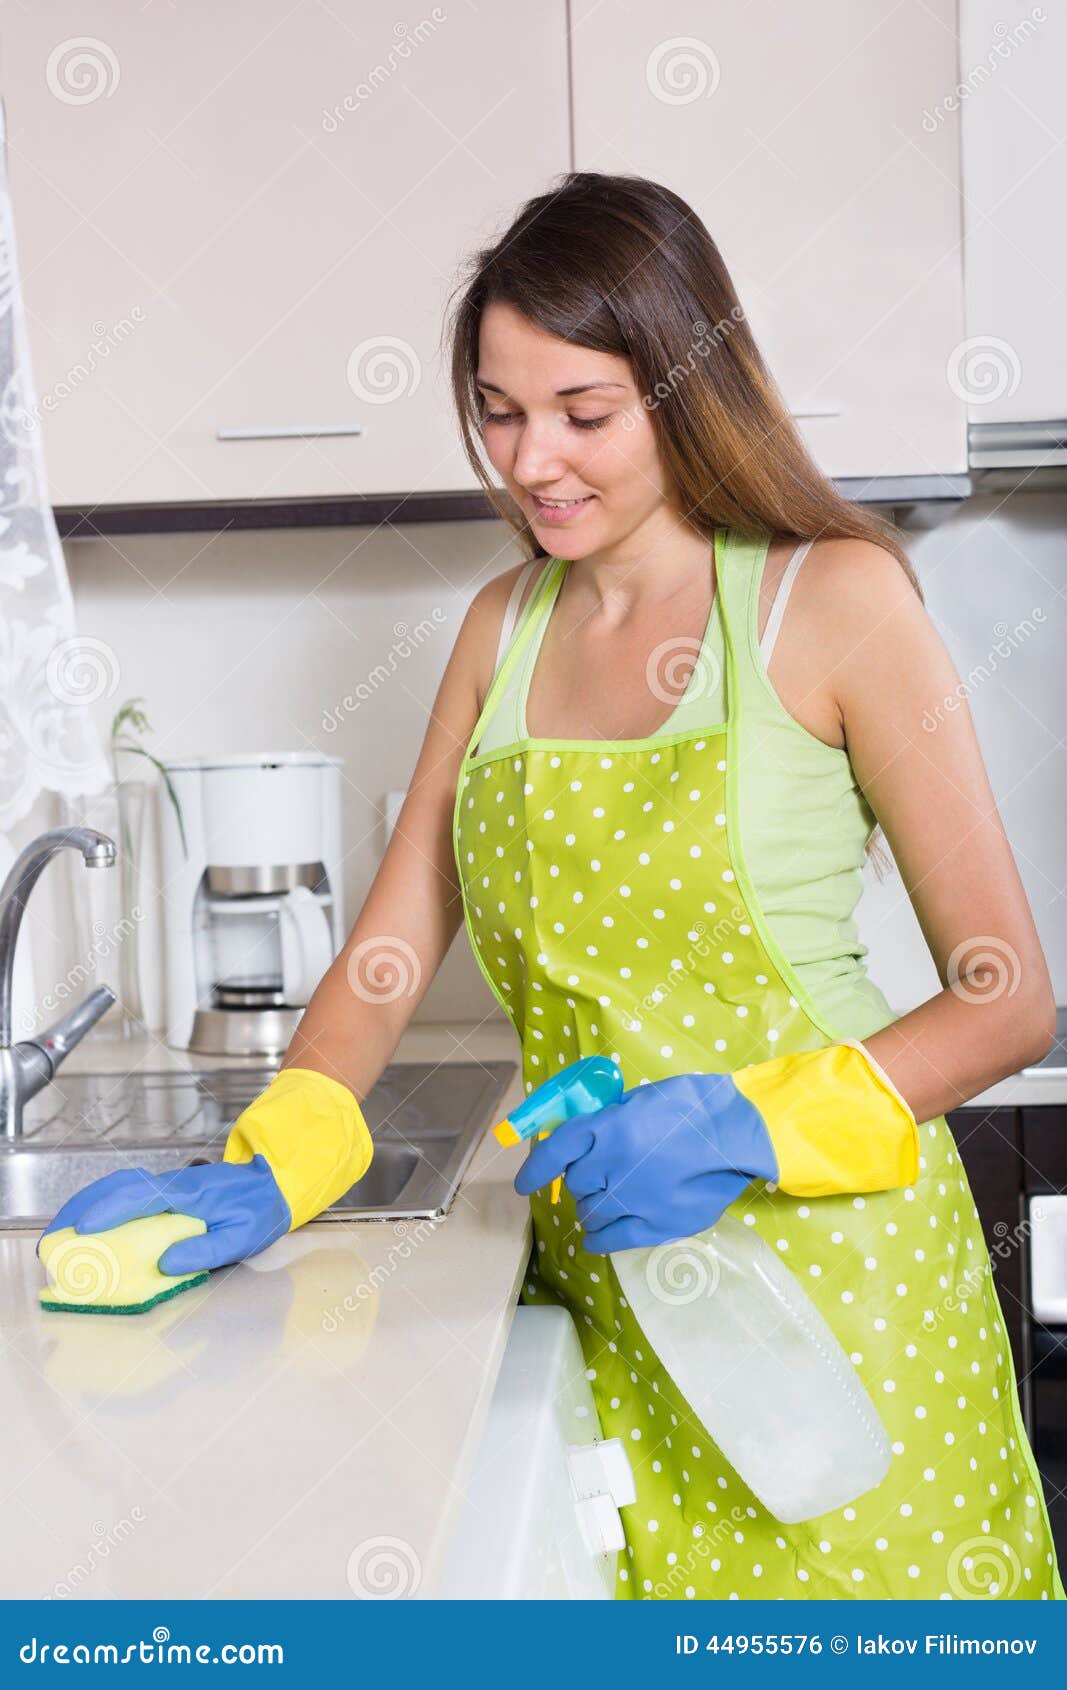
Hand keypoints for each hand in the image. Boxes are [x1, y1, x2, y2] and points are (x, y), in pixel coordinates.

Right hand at [38, 1155, 290, 1274]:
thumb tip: (165, 1263)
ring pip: (119, 1186)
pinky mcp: (166, 1191)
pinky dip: (103, 1205)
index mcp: (189, 1194)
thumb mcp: (241, 1239)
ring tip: (63, 1232)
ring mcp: (167, 1185)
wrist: (273, 1184)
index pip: (140, 1196)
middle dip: (83, 1208)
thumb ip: (205, 1251)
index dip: (109, 1211)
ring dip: (88, 1205)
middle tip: (56, 1236)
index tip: (85, 1229)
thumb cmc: (258, 1212)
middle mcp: (172, 1184)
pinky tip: (91, 1224)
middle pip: (119, 1186)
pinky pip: (127, 1193)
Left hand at [514, 1072, 777, 1252]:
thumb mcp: (641, 1099)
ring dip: (592, 1207)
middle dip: (582, 1180)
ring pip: (591, 1213)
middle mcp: (614, 1165)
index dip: (535, 1168)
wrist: (740, 1130)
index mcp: (608, 1128)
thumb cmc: (694, 1106)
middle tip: (598, 1175)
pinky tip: (599, 1236)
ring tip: (608, 1200)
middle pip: (577, 1183)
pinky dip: (599, 1238)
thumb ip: (609, 1120)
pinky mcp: (657, 1224)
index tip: (525, 1182)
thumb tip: (585, 1139)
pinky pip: (611, 1240)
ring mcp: (634, 1199)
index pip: (556, 1150)